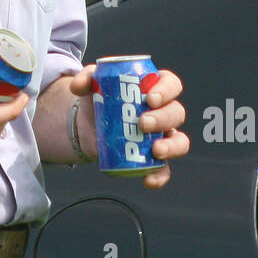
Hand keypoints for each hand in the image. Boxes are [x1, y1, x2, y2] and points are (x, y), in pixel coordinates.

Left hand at [68, 63, 188, 188]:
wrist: (88, 125)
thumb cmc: (99, 98)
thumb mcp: (92, 83)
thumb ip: (85, 78)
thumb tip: (78, 85)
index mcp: (154, 88)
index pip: (171, 84)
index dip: (167, 90)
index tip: (150, 97)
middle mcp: (163, 112)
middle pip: (176, 112)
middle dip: (163, 118)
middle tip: (143, 123)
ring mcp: (161, 136)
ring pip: (179, 141)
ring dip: (172, 146)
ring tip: (156, 149)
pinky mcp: (152, 158)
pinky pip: (164, 169)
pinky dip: (160, 176)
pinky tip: (148, 179)